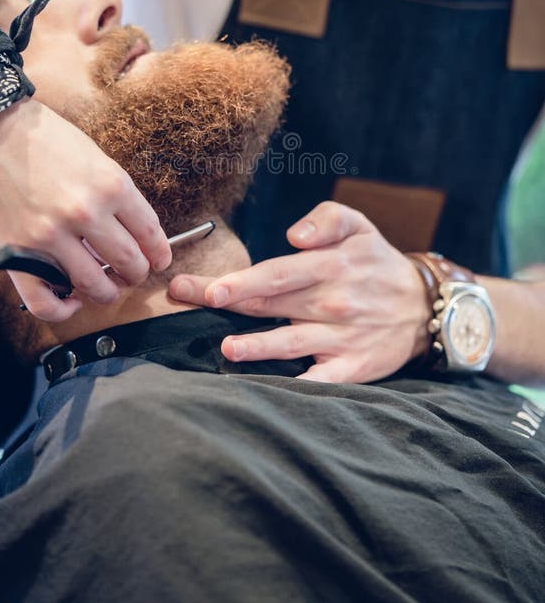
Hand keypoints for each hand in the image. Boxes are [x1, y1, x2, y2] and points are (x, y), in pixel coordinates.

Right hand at [0, 99, 170, 320]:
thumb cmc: (38, 137)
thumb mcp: (91, 155)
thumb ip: (112, 192)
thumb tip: (131, 226)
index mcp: (110, 185)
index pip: (149, 232)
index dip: (159, 252)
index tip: (159, 259)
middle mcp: (85, 213)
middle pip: (128, 263)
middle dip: (135, 274)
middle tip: (132, 274)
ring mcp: (50, 237)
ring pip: (93, 286)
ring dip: (105, 293)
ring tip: (105, 288)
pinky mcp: (17, 255)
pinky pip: (46, 302)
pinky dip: (63, 310)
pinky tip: (71, 302)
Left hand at [169, 201, 428, 382]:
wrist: (424, 307)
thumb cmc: (378, 263)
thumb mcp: (360, 226)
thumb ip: (327, 219)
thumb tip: (294, 235)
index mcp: (330, 265)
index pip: (276, 272)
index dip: (240, 280)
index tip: (208, 287)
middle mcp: (332, 302)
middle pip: (270, 303)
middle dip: (225, 301)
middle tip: (183, 298)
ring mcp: (341, 338)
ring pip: (291, 343)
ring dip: (258, 347)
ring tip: (228, 348)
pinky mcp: (351, 367)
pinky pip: (319, 381)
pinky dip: (296, 386)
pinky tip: (267, 388)